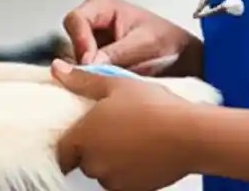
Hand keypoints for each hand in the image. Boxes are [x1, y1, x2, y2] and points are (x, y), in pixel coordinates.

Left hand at [52, 60, 196, 190]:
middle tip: (114, 126)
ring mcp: (115, 181)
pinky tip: (145, 149)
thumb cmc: (154, 108)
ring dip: (113, 158)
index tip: (83, 132)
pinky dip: (131, 169)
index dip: (71, 142)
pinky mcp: (135, 190)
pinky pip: (125, 180)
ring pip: (105, 171)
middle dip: (95, 147)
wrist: (190, 135)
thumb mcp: (115, 84)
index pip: (62, 152)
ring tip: (133, 135)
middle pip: (84, 161)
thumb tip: (58, 70)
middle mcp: (94, 165)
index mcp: (83, 139)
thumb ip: (82, 80)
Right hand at [62, 0, 202, 75]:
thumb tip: (89, 64)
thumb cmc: (168, 43)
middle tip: (96, 73)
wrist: (183, 61)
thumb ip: (116, 52)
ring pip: (74, 58)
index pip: (76, 20)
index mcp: (104, 8)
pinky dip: (90, 80)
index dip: (79, 40)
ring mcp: (94, 45)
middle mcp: (94, 24)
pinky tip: (103, 86)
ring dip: (86, 71)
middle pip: (71, 39)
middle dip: (82, 57)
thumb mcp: (144, 44)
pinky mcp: (97, 65)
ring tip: (106, 80)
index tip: (89, 61)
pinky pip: (82, 73)